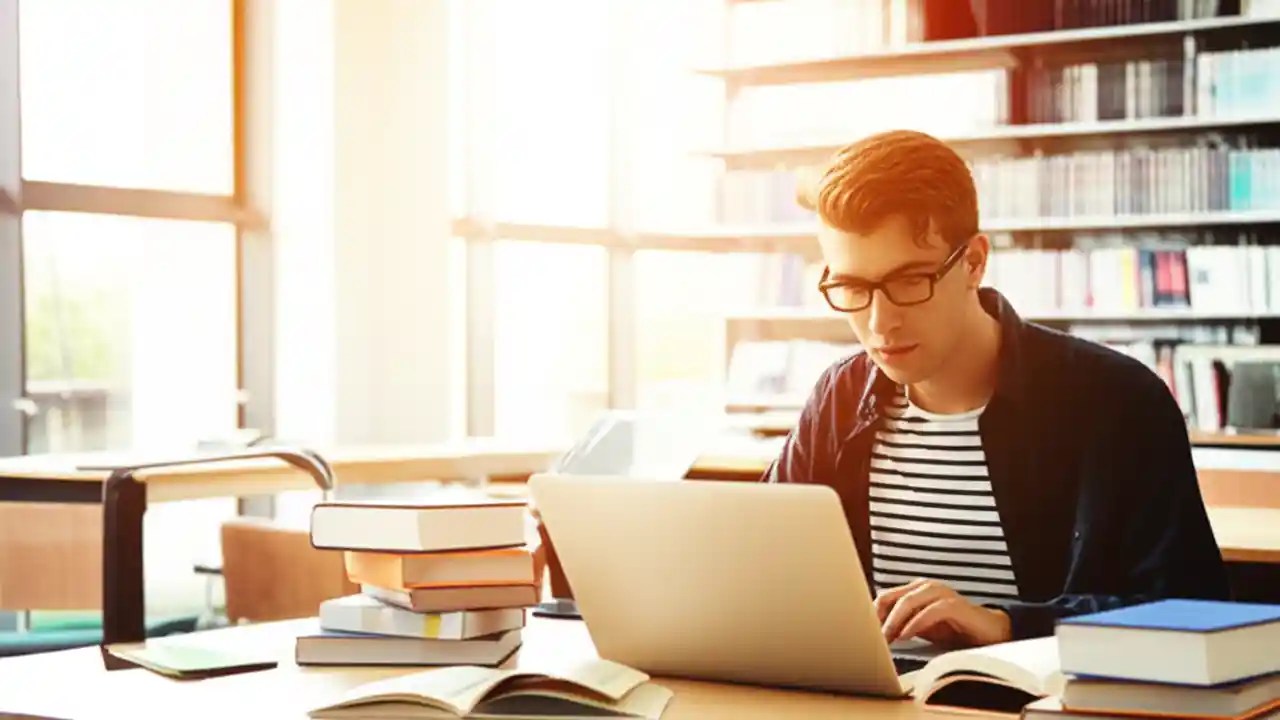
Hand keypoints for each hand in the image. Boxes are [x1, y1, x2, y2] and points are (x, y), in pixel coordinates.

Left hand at [874, 578, 1011, 647]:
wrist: (988, 632)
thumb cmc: (951, 628)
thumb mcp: (920, 627)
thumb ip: (900, 625)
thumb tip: (874, 636)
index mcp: (913, 590)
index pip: (883, 598)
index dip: (870, 616)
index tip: (860, 634)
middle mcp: (924, 587)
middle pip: (891, 597)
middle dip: (877, 619)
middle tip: (869, 638)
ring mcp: (940, 593)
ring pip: (908, 602)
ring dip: (893, 622)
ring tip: (885, 639)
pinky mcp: (954, 604)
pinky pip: (931, 611)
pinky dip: (916, 623)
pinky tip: (906, 636)